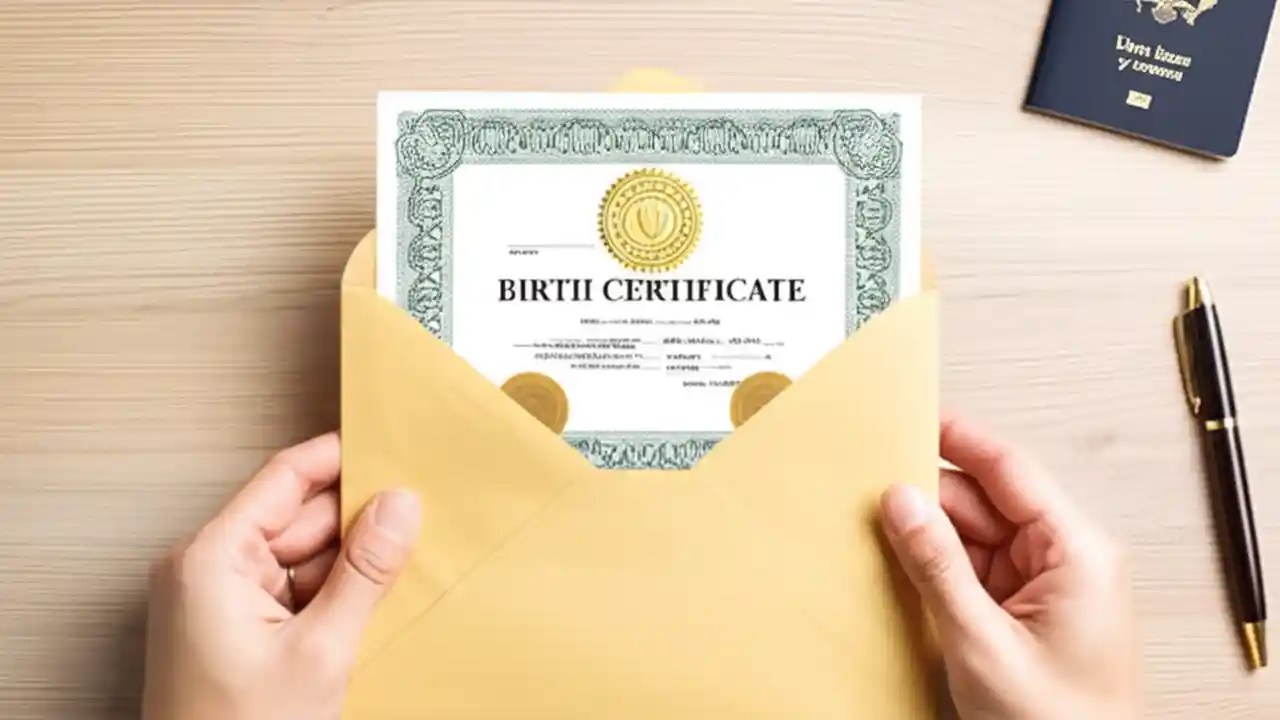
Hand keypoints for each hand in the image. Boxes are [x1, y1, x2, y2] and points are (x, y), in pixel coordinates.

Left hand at [142, 433, 421, 719]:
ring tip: (397, 576)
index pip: (285, 478)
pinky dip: (331, 597)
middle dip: (356, 521)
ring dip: (348, 565)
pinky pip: (291, 591)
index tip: (394, 446)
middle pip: (297, 517)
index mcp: (211, 558)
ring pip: (300, 556)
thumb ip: (364, 571)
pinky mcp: (232, 630)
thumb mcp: (321, 651)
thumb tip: (400, 505)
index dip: (341, 458)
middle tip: (416, 523)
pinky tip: (368, 609)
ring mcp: (217, 601)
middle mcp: (206, 569)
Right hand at [880, 414, 1141, 719]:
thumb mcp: (982, 642)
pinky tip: (905, 568)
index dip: (957, 437)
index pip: (1008, 468)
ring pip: (974, 536)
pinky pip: (975, 569)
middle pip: (984, 501)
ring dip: (930, 536)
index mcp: (1075, 550)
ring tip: (879, 532)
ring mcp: (1045, 584)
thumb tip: (900, 501)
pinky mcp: (1026, 610)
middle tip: (871, 486)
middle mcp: (1065, 557)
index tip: (913, 417)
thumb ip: (936, 565)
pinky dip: (940, 568)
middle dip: (929, 495)